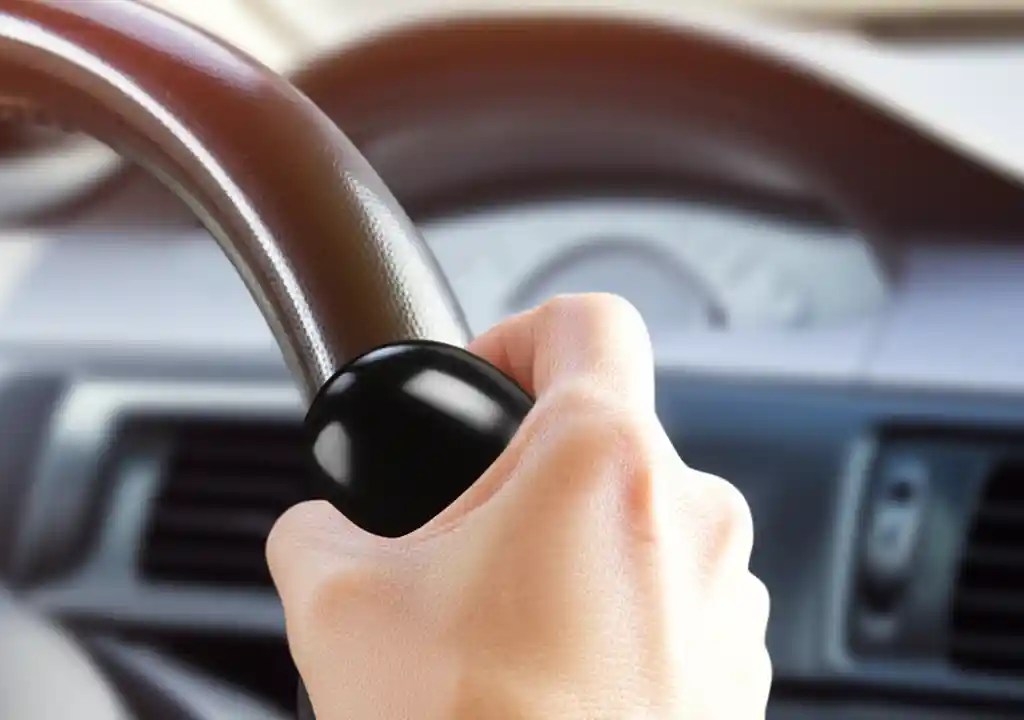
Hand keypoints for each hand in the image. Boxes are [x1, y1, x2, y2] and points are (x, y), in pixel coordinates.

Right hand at [268, 294, 770, 718]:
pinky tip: (548, 683)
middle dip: (524, 478)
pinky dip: (613, 619)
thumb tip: (318, 530)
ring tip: (500, 629)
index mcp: (602, 460)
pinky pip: (669, 603)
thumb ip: (316, 529)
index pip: (587, 319)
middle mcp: (691, 515)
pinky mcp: (738, 672)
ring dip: (571, 553)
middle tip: (462, 546)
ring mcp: (728, 599)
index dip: (518, 332)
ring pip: (637, 526)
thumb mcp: (335, 605)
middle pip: (603, 437)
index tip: (482, 381)